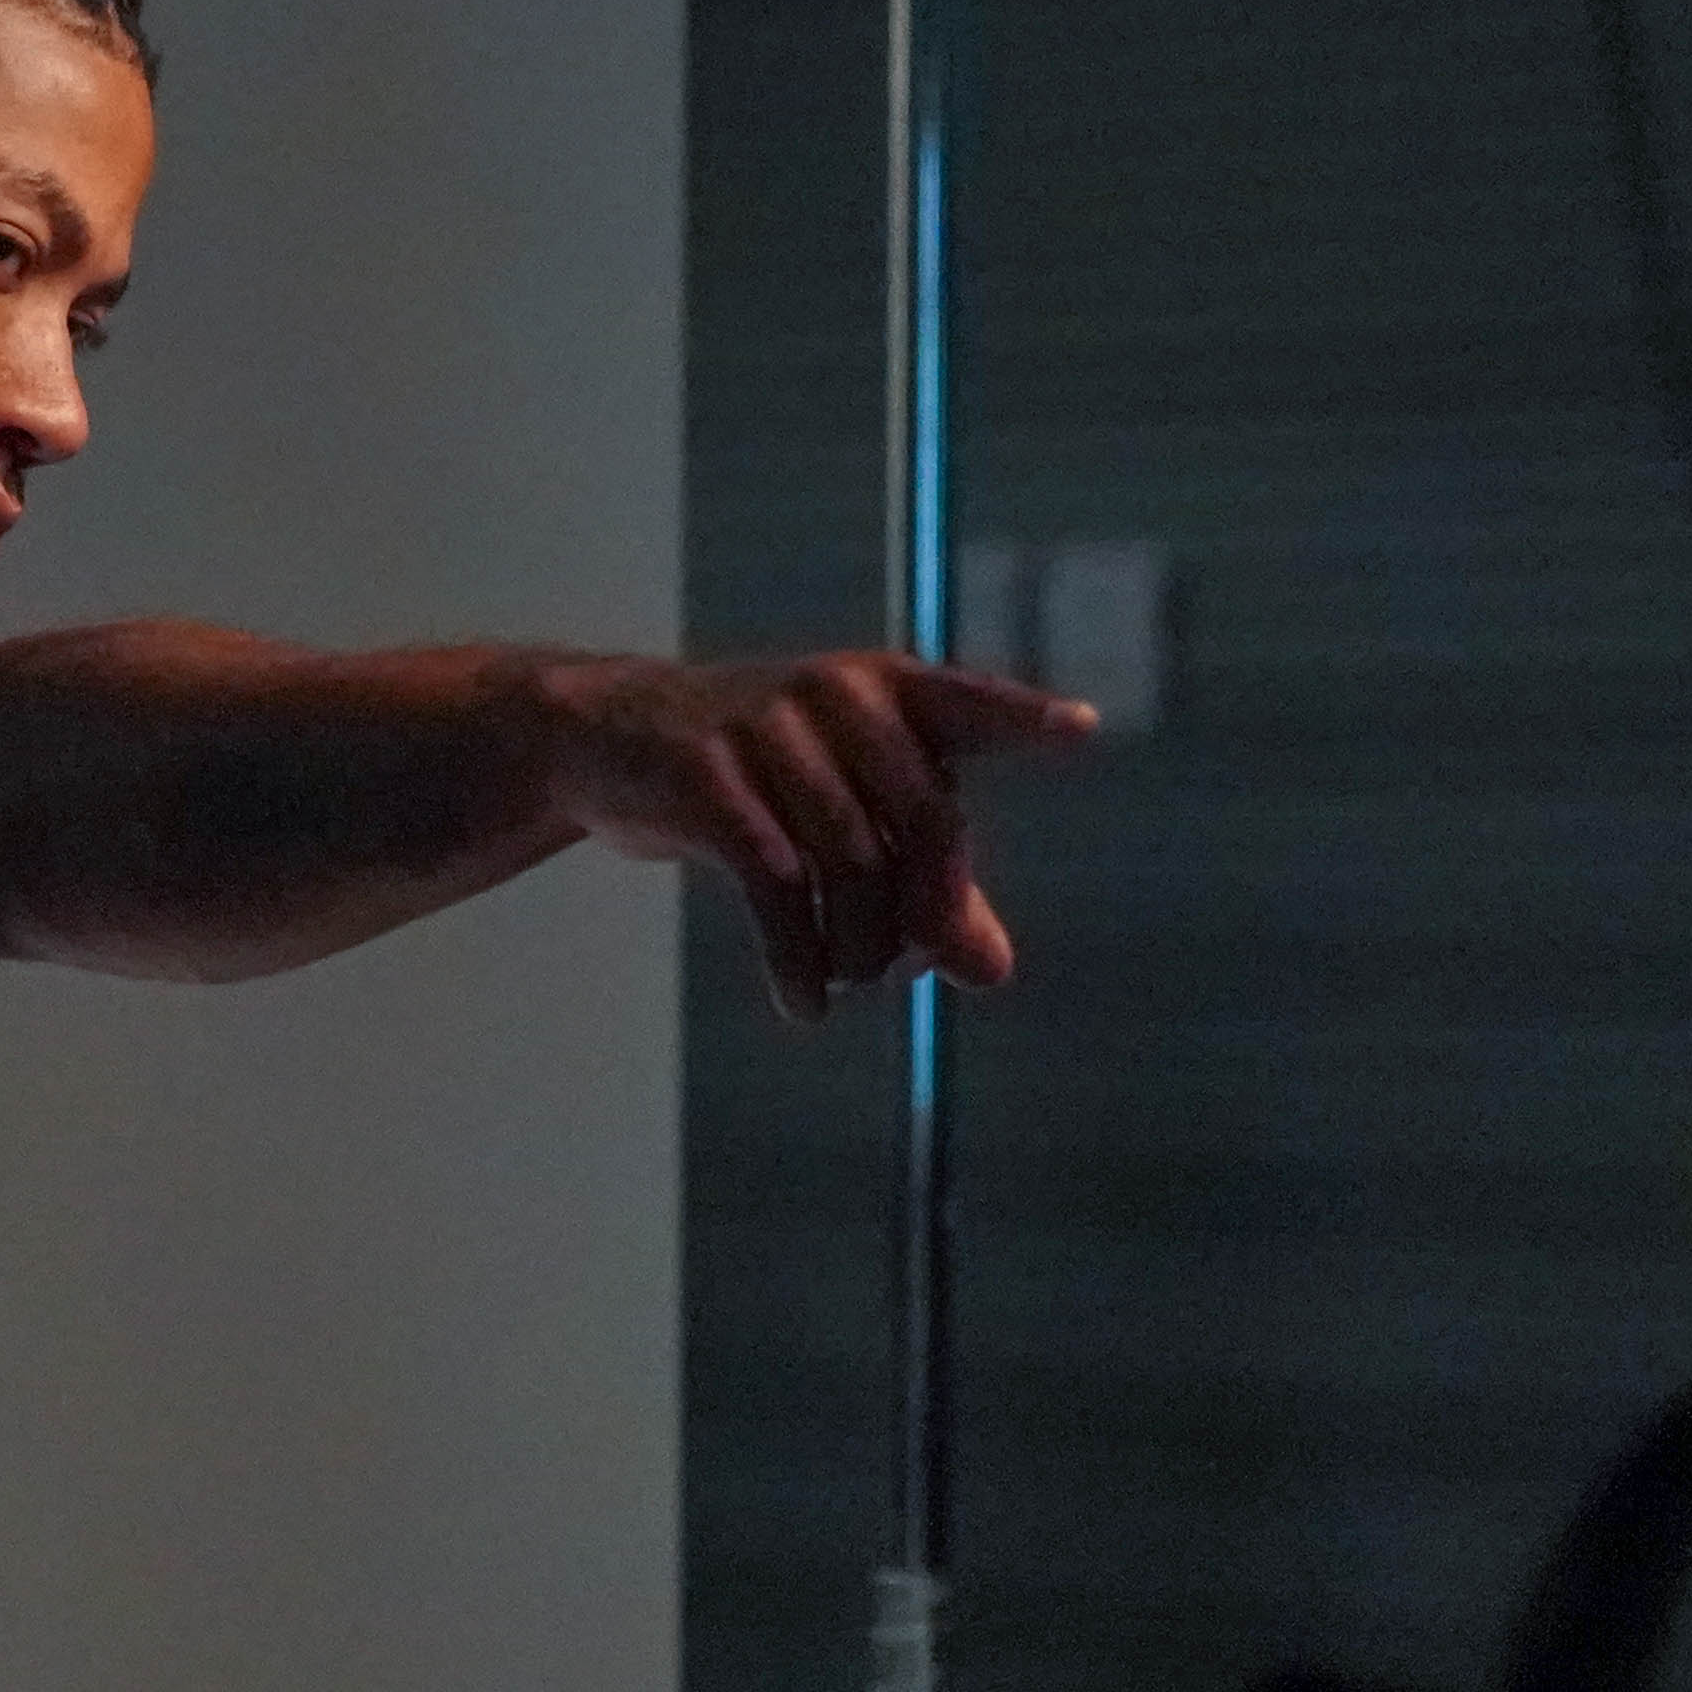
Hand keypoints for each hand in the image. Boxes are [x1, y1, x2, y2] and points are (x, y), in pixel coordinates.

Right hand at [531, 653, 1096, 1019]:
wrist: (609, 737)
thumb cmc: (755, 775)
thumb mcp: (844, 815)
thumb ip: (927, 885)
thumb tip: (992, 972)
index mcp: (886, 689)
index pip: (968, 704)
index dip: (1023, 719)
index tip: (1082, 730)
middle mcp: (834, 696)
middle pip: (921, 819)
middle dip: (930, 910)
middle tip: (915, 969)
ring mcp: (765, 729)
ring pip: (850, 862)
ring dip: (862, 947)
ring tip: (851, 983)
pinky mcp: (704, 777)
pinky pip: (774, 885)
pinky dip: (797, 958)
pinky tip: (804, 1002)